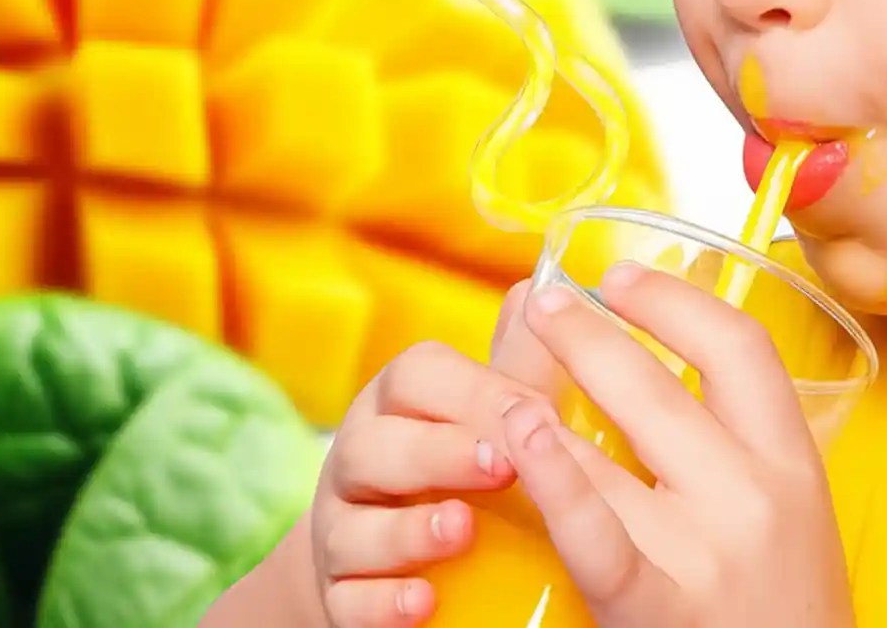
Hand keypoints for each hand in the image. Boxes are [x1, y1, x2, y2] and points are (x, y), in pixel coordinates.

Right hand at [310, 333, 543, 626]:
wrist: (383, 559)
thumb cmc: (451, 468)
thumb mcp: (483, 416)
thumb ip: (515, 367)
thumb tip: (547, 290)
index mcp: (398, 406)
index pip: (416, 375)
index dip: (475, 391)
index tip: (536, 411)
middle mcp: (358, 461)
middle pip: (375, 445)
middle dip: (439, 453)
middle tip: (504, 466)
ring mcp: (342, 531)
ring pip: (354, 527)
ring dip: (409, 530)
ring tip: (461, 530)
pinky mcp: (339, 596)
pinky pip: (347, 601)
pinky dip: (382, 604)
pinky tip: (423, 604)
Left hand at [501, 262, 854, 627]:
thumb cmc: (779, 604)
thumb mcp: (781, 509)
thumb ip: (728, 437)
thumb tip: (649, 343)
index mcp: (793, 461)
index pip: (739, 346)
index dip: (672, 299)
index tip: (621, 277)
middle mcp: (755, 494)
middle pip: (658, 383)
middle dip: (589, 331)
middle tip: (546, 304)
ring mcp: (704, 551)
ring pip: (608, 448)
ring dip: (543, 394)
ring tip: (504, 370)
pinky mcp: (653, 605)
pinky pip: (594, 532)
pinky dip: (552, 476)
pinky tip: (519, 432)